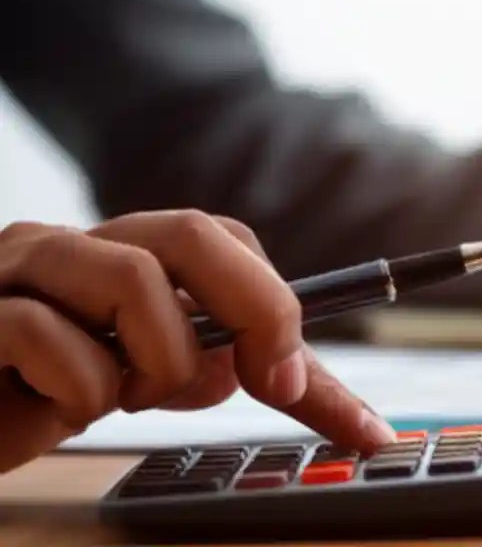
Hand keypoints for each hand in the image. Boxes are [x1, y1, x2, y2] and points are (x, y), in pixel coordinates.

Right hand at [0, 210, 395, 472]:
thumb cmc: (29, 391)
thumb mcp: (137, 379)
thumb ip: (211, 368)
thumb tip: (293, 375)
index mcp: (121, 252)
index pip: (226, 239)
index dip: (276, 303)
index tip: (296, 385)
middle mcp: (74, 245)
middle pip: (195, 232)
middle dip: (255, 309)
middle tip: (264, 384)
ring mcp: (16, 271)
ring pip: (133, 279)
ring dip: (158, 360)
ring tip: (121, 396)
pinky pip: (46, 334)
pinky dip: (78, 387)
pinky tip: (53, 406)